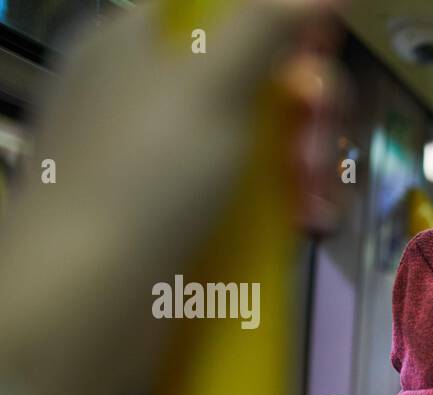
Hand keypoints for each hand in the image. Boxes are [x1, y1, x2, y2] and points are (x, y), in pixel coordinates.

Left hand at [0, 0, 342, 394]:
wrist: (87, 303)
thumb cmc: (145, 179)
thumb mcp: (211, 83)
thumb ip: (265, 25)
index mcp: (133, 41)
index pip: (216, 9)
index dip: (280, 24)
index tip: (319, 56)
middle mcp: (143, 91)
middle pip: (250, 73)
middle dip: (305, 107)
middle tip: (321, 143)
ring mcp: (160, 159)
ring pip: (256, 137)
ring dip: (305, 163)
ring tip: (317, 202)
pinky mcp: (175, 216)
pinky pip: (244, 191)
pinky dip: (283, 203)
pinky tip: (306, 224)